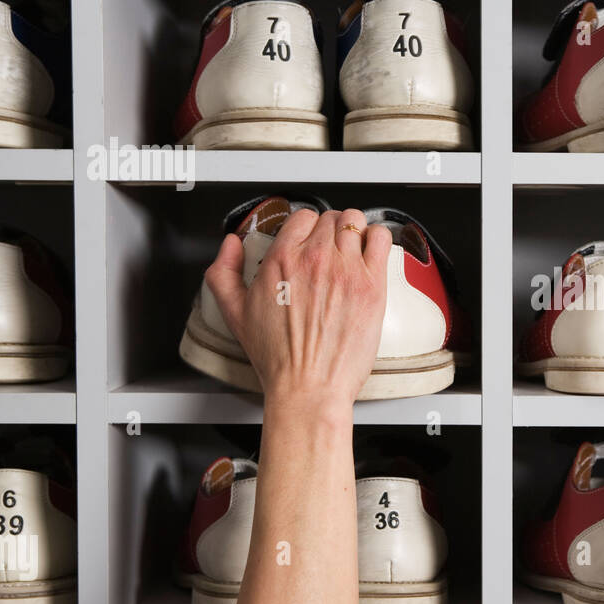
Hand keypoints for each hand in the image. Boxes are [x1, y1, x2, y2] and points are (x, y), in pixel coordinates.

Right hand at [204, 208, 392, 408]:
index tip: (309, 241)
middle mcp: (316, 259)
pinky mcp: (372, 284)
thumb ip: (224, 272)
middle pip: (331, 218)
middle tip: (330, 253)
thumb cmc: (279, 357)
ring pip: (355, 222)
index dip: (306, 227)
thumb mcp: (234, 313)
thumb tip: (231, 244)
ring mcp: (346, 269)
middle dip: (330, 231)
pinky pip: (380, 239)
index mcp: (282, 260)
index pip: (303, 217)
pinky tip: (371, 252)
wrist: (309, 385)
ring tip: (351, 250)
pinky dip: (376, 238)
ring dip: (353, 232)